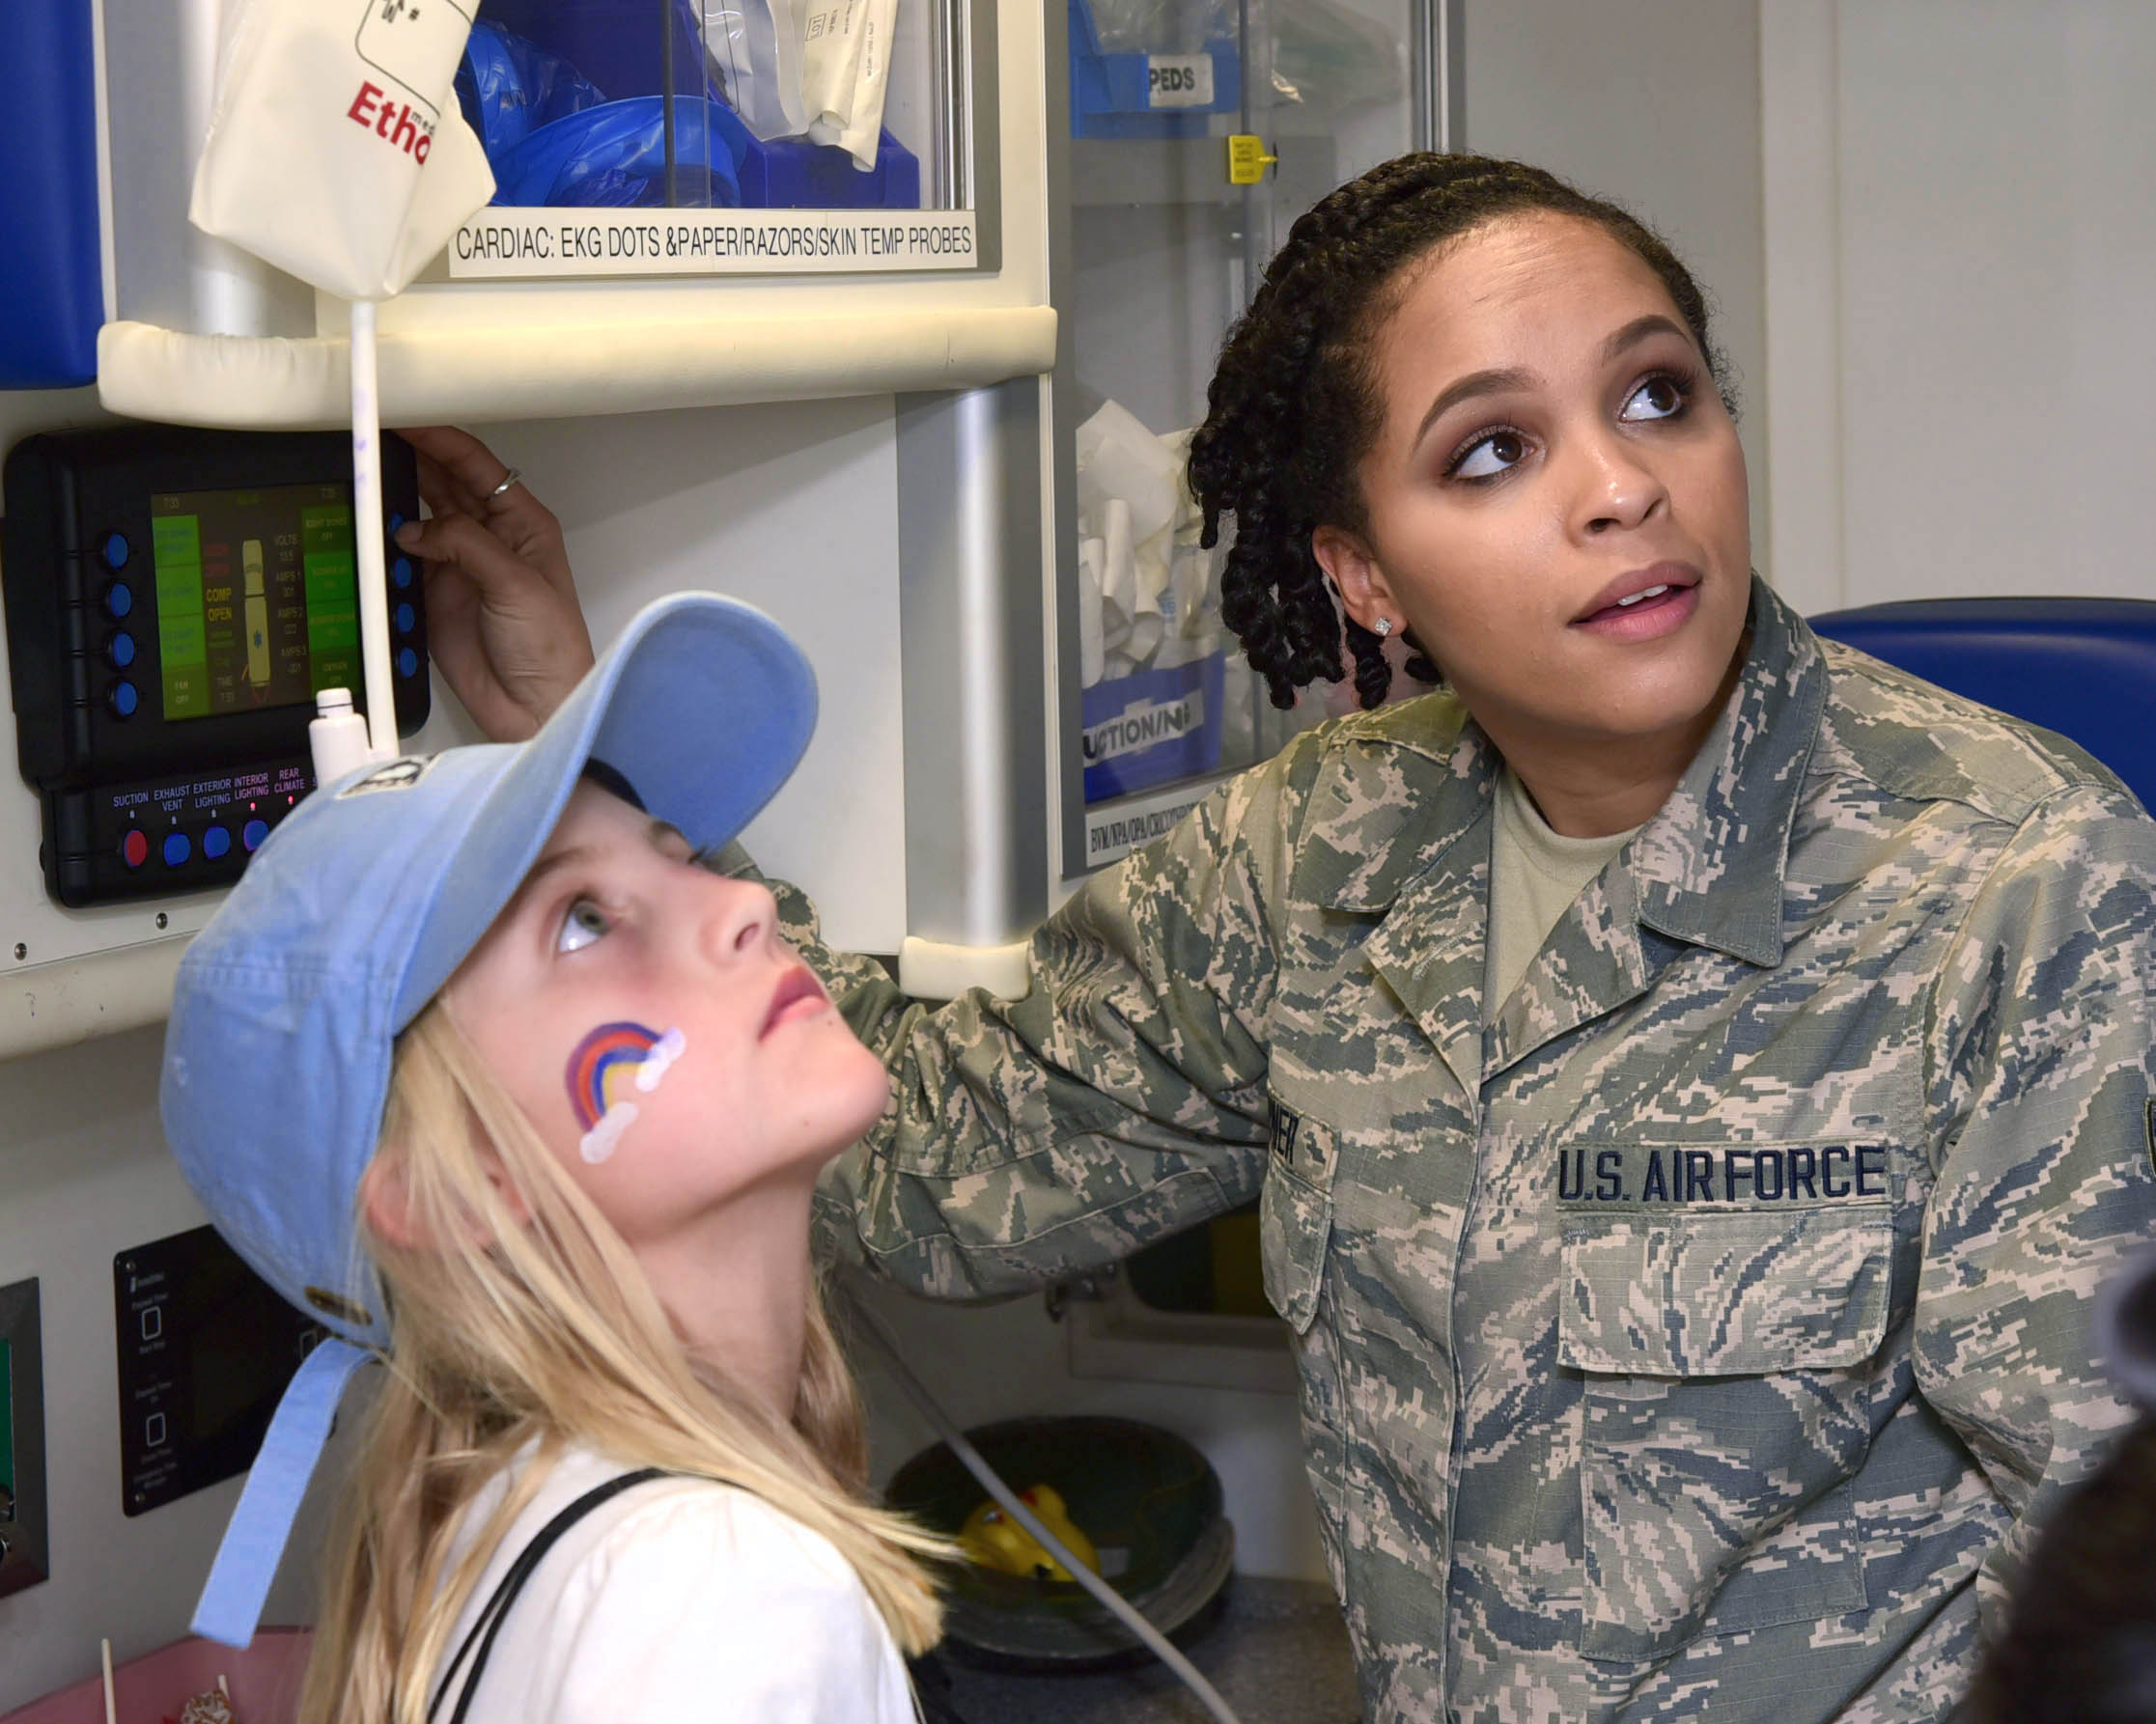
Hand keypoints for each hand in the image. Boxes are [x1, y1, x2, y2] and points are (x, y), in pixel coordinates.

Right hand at [394, 425, 595, 741]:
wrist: (535, 709)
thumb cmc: (550, 648)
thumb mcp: (515, 583)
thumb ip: (466, 544)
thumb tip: (414, 527)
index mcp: (522, 523)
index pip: (476, 465)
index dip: (439, 437)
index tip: (404, 416)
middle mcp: (489, 536)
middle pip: (442, 481)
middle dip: (409, 455)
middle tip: (368, 433)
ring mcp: (458, 563)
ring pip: (418, 514)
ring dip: (391, 495)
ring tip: (359, 470)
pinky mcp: (432, 593)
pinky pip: (400, 557)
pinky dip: (381, 542)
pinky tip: (363, 525)